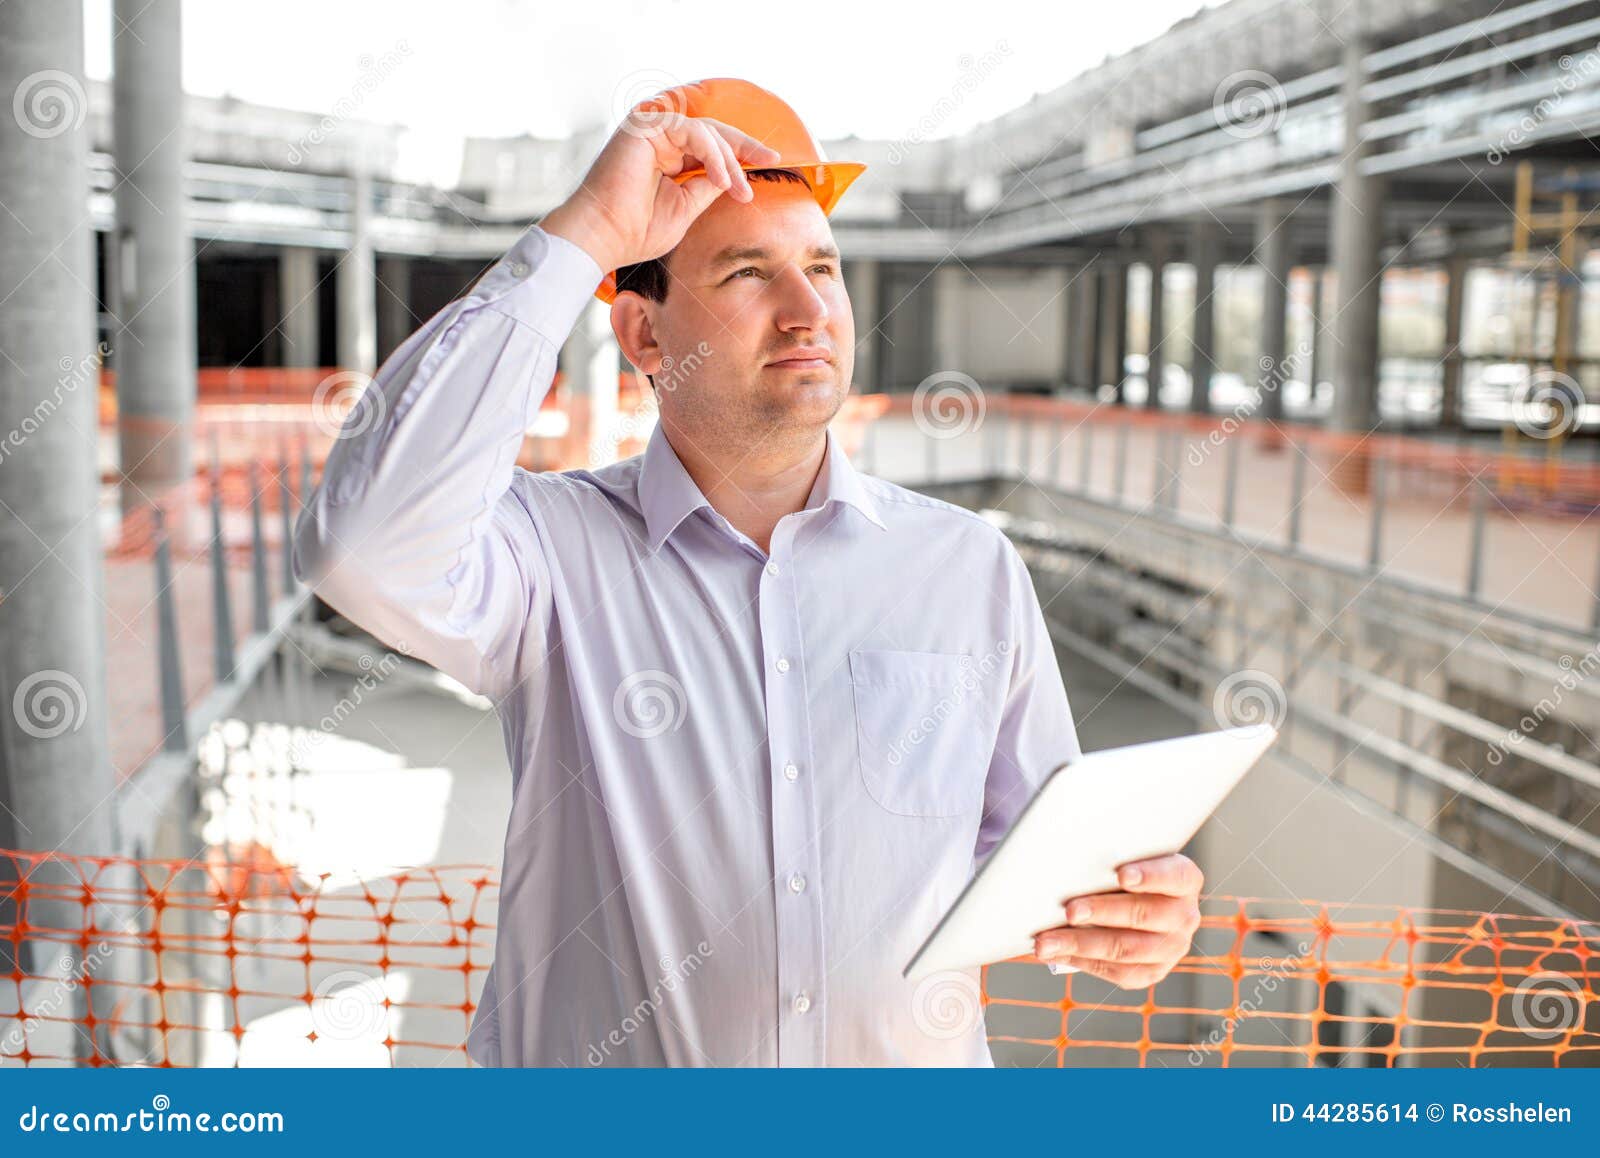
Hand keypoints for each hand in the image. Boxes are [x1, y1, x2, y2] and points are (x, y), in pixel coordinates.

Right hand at [541, 107, 781, 274]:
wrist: (604, 237)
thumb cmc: (637, 232)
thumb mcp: (686, 208)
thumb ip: (707, 187)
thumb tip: (733, 176)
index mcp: (665, 156)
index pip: (709, 148)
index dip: (740, 155)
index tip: (769, 165)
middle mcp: (657, 139)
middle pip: (712, 132)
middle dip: (745, 145)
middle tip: (771, 159)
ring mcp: (650, 130)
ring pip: (706, 132)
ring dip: (729, 160)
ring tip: (738, 188)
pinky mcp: (645, 127)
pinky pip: (692, 132)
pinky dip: (713, 154)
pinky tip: (723, 180)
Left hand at [1032, 853, 1202, 988]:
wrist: (1135, 902)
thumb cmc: (1121, 872)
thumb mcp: (1125, 858)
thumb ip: (1108, 860)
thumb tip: (1063, 863)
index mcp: (1184, 880)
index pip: (1174, 875)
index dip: (1149, 876)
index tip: (1122, 875)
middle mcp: (1184, 916)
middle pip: (1143, 915)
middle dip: (1102, 912)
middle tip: (1069, 910)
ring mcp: (1171, 948)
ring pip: (1126, 949)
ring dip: (1080, 945)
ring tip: (1045, 943)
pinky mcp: (1151, 972)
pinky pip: (1115, 971)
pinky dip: (1079, 961)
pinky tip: (1054, 953)